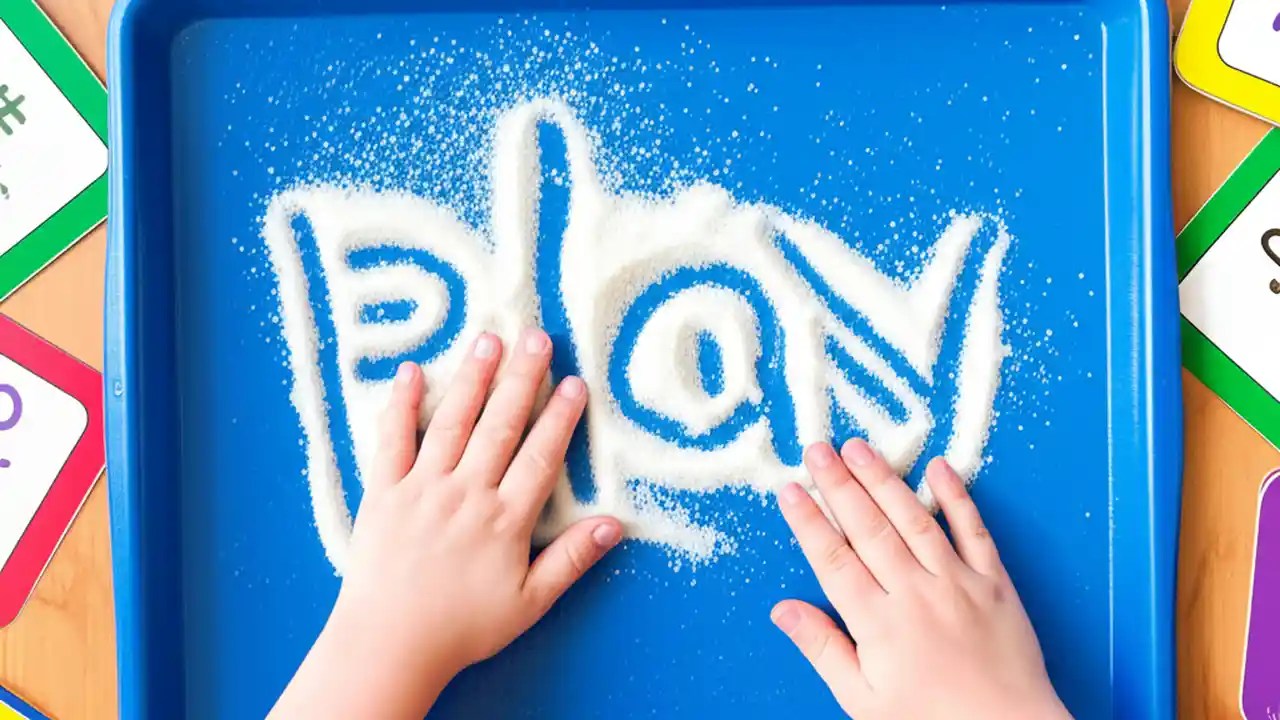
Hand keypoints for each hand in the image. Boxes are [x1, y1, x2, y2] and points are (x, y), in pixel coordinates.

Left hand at [271, 329, 621, 719]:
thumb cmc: (462, 629)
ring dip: (473, 379)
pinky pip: (392, 440)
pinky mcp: (384, 492)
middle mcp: (467, 494)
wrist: (389, 644)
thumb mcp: (529, 603)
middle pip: (501, 426)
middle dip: (522, 378)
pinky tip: (411, 372)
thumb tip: (613, 525)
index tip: (574, 382)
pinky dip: (400, 404)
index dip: (559, 417)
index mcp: (505, 520)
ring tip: (489, 340)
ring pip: (453, 422)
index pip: (540, 456)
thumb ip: (570, 560)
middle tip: (537, 337)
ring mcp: (423, 489)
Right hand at [772, 440, 1070, 719]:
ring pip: (913, 520)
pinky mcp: (995, 583)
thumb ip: (824, 649)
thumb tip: (783, 610)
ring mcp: (958, 583)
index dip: (808, 522)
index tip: (789, 490)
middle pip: (868, 528)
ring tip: (859, 447)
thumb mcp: (863, 700)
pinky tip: (938, 467)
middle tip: (817, 450)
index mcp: (878, 623)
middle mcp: (915, 593)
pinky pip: (974, 531)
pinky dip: (957, 497)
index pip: (833, 559)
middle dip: (838, 485)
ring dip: (883, 479)